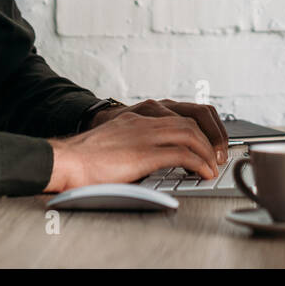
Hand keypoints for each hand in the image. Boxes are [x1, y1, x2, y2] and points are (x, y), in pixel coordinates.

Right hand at [46, 101, 229, 192]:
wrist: (67, 160)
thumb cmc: (86, 158)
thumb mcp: (116, 141)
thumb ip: (136, 144)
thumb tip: (154, 160)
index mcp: (138, 115)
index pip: (180, 112)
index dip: (200, 127)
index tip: (209, 142)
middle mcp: (145, 119)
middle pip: (191, 119)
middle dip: (210, 137)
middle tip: (218, 155)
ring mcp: (145, 134)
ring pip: (190, 134)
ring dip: (207, 151)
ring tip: (213, 166)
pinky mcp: (144, 152)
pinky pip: (182, 153)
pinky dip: (198, 163)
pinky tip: (203, 172)